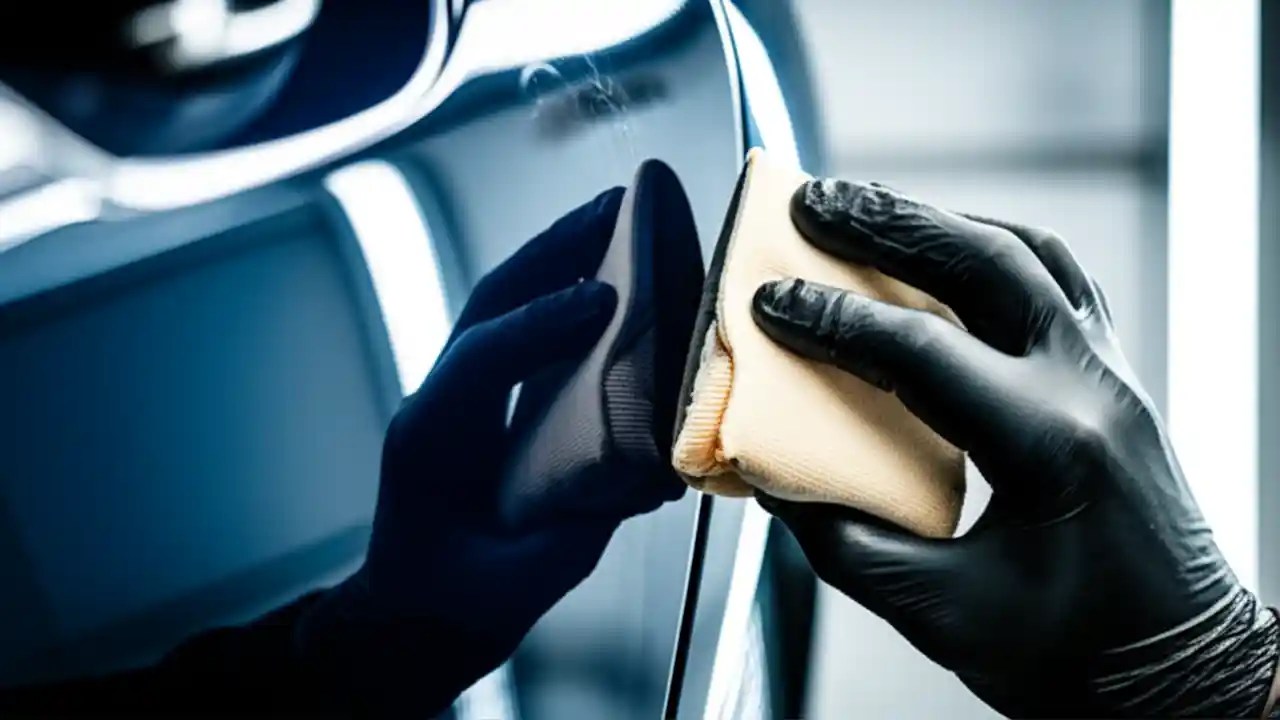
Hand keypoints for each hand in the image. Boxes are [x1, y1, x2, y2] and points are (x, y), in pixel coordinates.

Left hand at [296, 188, 651, 714]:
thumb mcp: (514, 584)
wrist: (415, 615)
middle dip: (552, 250)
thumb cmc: (454, 604)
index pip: (482, 359)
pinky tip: (608, 276)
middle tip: (617, 208)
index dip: (542, 323)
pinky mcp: (484, 403)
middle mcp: (440, 402)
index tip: (604, 298)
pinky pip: (521, 332)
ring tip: (617, 218)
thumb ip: (575, 529)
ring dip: (558, 256)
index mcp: (432, 442)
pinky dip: (562, 294)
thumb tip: (643, 471)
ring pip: (502, 305)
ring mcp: (458, 397)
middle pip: (489, 303)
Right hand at [751, 178, 1279, 717]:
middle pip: (986, 263)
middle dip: (889, 223)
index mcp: (1048, 445)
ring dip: (944, 221)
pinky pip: (1061, 281)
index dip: (832, 322)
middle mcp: (1091, 388)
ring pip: (1031, 255)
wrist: (1181, 675)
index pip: (921, 353)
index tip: (769, 303)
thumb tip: (778, 482)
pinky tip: (951, 255)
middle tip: (815, 199)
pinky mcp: (1116, 379)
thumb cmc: (1078, 659)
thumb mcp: (942, 617)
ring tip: (873, 209)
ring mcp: (1113, 374)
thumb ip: (845, 544)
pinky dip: (996, 250)